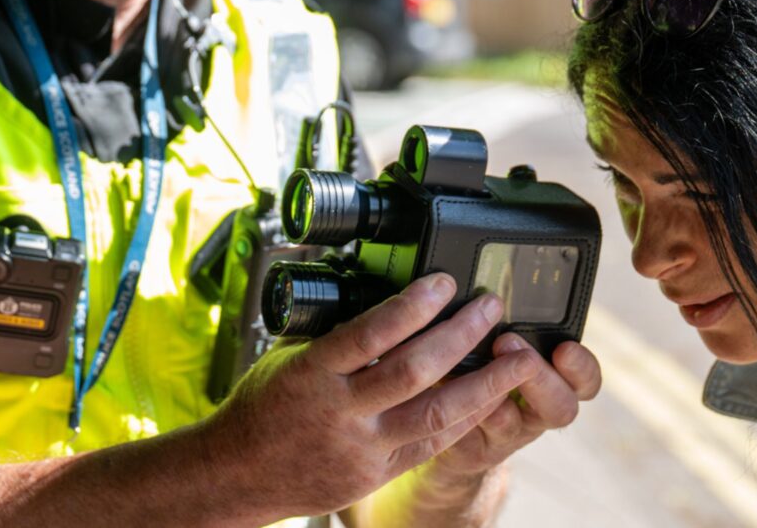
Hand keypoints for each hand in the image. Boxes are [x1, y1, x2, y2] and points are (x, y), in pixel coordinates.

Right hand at [201, 273, 543, 520]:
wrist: (238, 474)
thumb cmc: (263, 407)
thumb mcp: (289, 356)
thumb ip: (335, 331)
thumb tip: (383, 290)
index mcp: (312, 372)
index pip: (370, 332)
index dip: (413, 305)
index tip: (445, 281)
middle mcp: (339, 411)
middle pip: (414, 371)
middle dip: (462, 335)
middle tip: (492, 306)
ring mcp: (361, 448)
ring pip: (436, 413)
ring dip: (485, 382)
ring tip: (519, 358)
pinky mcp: (376, 474)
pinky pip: (432, 443)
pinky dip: (466, 417)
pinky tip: (491, 396)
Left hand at [424, 333, 601, 482]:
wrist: (445, 419)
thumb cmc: (480, 364)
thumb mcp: (497, 339)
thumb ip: (503, 321)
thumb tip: (487, 288)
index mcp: (554, 377)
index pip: (585, 377)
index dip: (580, 366)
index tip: (564, 347)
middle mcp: (539, 409)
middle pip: (563, 406)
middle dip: (540, 377)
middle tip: (507, 343)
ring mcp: (511, 432)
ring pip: (518, 423)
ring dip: (498, 389)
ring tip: (473, 364)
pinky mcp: (479, 447)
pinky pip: (476, 434)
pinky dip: (463, 407)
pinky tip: (444, 384)